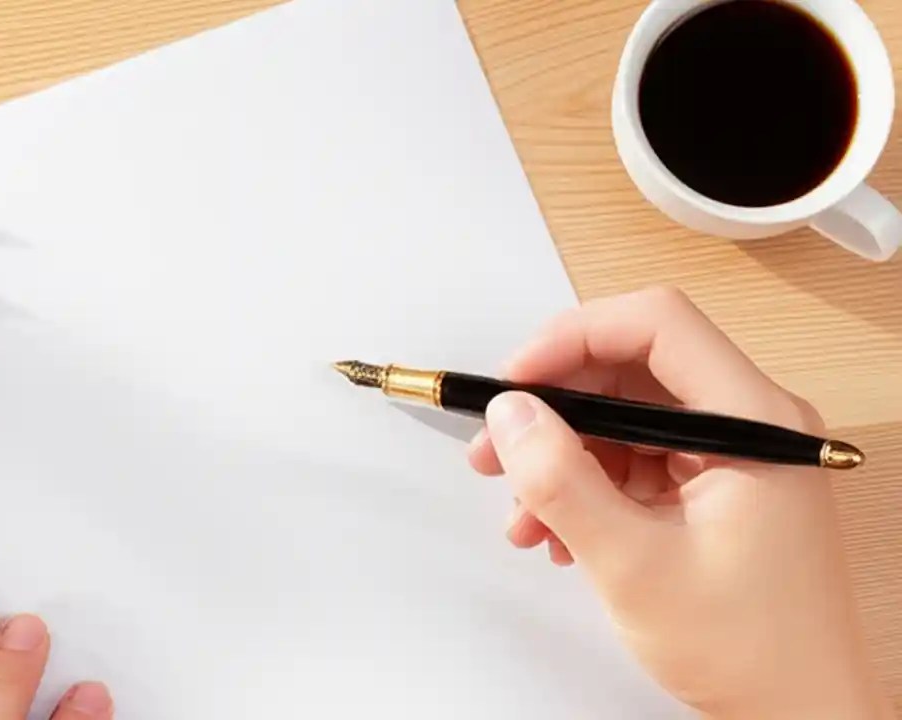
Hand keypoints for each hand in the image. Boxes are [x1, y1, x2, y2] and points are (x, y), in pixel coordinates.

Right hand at [468, 287, 891, 719]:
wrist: (797, 717)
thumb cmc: (750, 651)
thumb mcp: (634, 564)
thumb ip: (563, 481)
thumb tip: (511, 414)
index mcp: (753, 420)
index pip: (656, 325)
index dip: (574, 338)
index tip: (516, 381)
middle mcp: (749, 423)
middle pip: (631, 369)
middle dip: (553, 405)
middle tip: (496, 447)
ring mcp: (731, 456)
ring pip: (624, 418)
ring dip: (561, 455)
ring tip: (522, 509)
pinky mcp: (713, 488)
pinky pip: (634, 460)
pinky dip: (586, 487)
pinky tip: (558, 531)